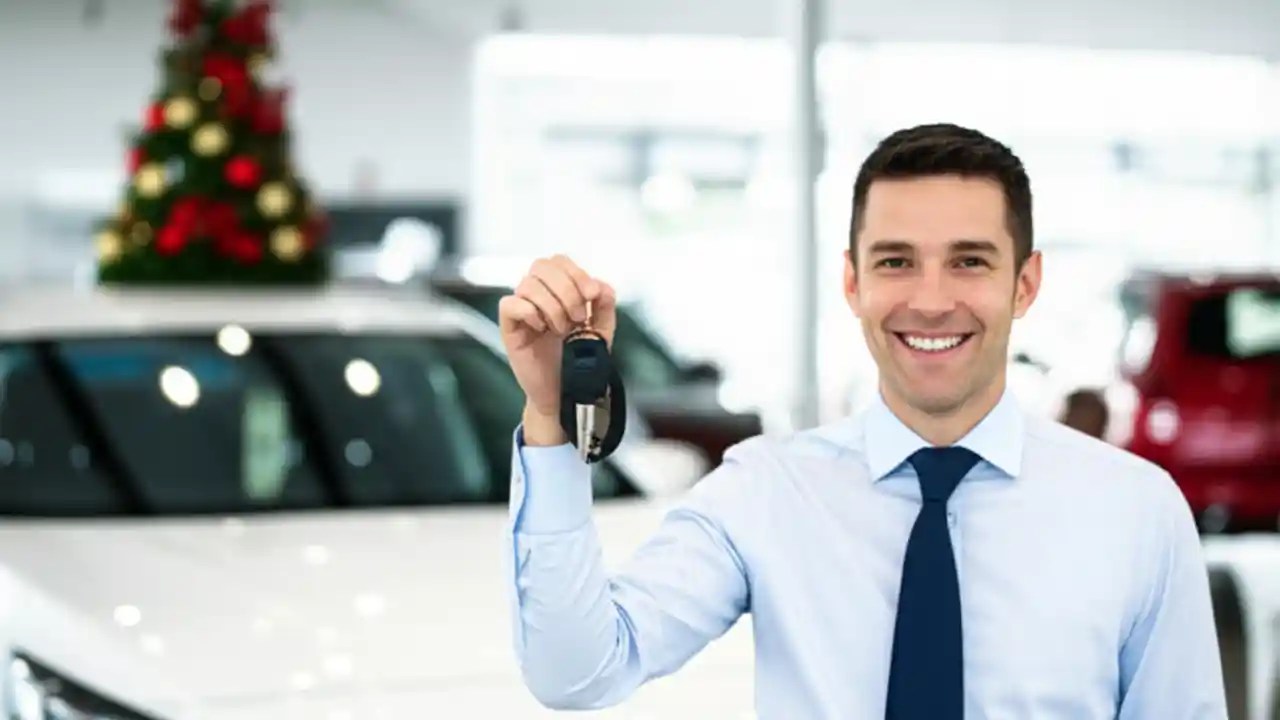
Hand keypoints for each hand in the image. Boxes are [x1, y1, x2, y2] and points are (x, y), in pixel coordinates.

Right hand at [499, 255, 617, 420]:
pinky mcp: (509, 327)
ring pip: (528, 284)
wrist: (566, 393)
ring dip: (552, 305)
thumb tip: (601, 286)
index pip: (559, 261)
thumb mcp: (600, 332)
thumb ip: (604, 307)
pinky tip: (541, 329)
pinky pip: (510, 304)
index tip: (592, 296)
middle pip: (542, 266)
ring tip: (562, 328)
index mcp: (558, 291)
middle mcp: (537, 295)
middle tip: (578, 317)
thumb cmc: (579, 361)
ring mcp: (522, 310)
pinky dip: (530, 312)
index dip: (577, 273)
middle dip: (566, 289)